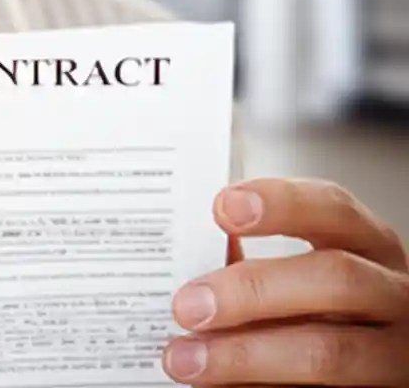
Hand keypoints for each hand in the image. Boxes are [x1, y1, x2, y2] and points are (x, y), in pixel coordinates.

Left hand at [164, 178, 408, 385]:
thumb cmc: (319, 315)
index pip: (334, 209)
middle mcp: (392, 294)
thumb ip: (255, 269)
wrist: (356, 374)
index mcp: (367, 246)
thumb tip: (187, 263)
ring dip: (247, 356)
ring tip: (188, 360)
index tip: (224, 208)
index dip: (282, 204)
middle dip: (253, 290)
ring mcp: (394, 352)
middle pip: (335, 278)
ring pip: (329, 352)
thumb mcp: (298, 280)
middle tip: (188, 305)